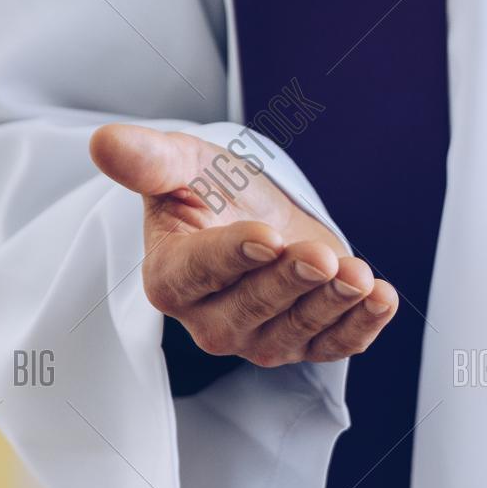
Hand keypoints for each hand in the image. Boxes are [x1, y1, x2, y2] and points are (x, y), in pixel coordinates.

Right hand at [90, 123, 396, 366]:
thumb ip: (149, 159)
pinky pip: (335, 345)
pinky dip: (362, 326)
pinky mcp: (305, 344)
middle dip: (289, 282)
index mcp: (172, 277)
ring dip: (332, 305)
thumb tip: (104, 142)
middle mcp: (211, 319)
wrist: (258, 214)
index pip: (198, 273)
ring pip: (297, 332)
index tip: (266, 236)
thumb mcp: (183, 165)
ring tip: (360, 274)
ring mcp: (260, 338)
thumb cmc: (213, 192)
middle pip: (252, 308)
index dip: (232, 257)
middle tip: (319, 256)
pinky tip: (382, 298)